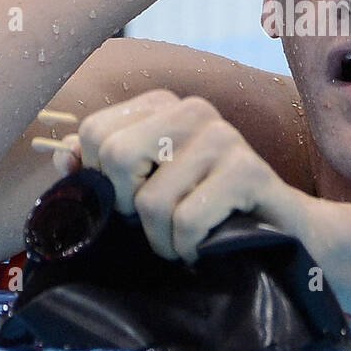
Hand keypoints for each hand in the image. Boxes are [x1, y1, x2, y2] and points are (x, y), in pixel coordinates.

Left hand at [51, 89, 308, 263]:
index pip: (94, 133)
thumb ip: (103, 172)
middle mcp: (192, 109)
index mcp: (162, 105)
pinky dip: (188, 245)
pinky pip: (186, 219)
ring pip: (151, 201)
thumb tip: (64, 158)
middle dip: (128, 208)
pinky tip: (205, 245)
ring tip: (185, 239)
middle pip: (116, 157)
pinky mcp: (248, 170)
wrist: (286, 233)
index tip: (131, 200)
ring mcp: (223, 136)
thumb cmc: (206, 211)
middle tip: (157, 222)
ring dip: (163, 239)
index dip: (101, 180)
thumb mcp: (148, 188)